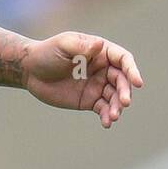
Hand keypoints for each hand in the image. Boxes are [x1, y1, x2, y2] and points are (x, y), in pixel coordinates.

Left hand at [23, 32, 143, 128]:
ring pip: (115, 97)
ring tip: (113, 116)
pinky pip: (103, 108)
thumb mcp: (62, 45)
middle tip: (124, 103)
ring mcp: (97, 85)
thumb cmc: (46, 53)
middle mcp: (103, 69)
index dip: (132, 70)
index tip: (138, 82)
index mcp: (100, 52)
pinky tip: (106, 123)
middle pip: (122, 80)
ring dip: (117, 107)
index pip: (123, 60)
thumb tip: (99, 45)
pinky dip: (107, 116)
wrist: (29, 71)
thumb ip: (80, 46)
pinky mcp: (89, 100)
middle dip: (125, 92)